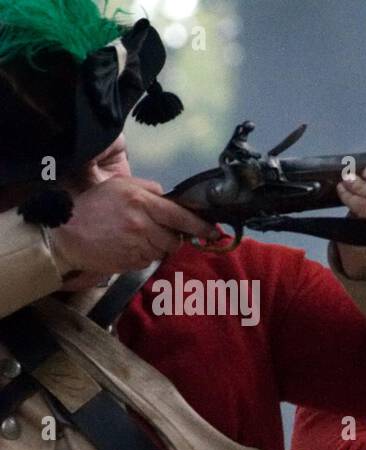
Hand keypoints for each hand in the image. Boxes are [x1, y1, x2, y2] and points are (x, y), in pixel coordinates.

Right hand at [49, 176, 218, 282]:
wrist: (66, 234)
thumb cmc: (94, 207)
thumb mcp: (119, 186)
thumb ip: (148, 189)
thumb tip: (172, 199)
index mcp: (141, 200)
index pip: (181, 216)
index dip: (200, 226)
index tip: (214, 232)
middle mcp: (143, 223)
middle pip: (176, 238)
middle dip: (172, 237)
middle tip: (155, 231)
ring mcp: (138, 245)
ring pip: (164, 251)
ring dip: (156, 246)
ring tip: (135, 237)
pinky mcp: (133, 262)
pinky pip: (150, 260)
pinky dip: (144, 255)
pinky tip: (127, 247)